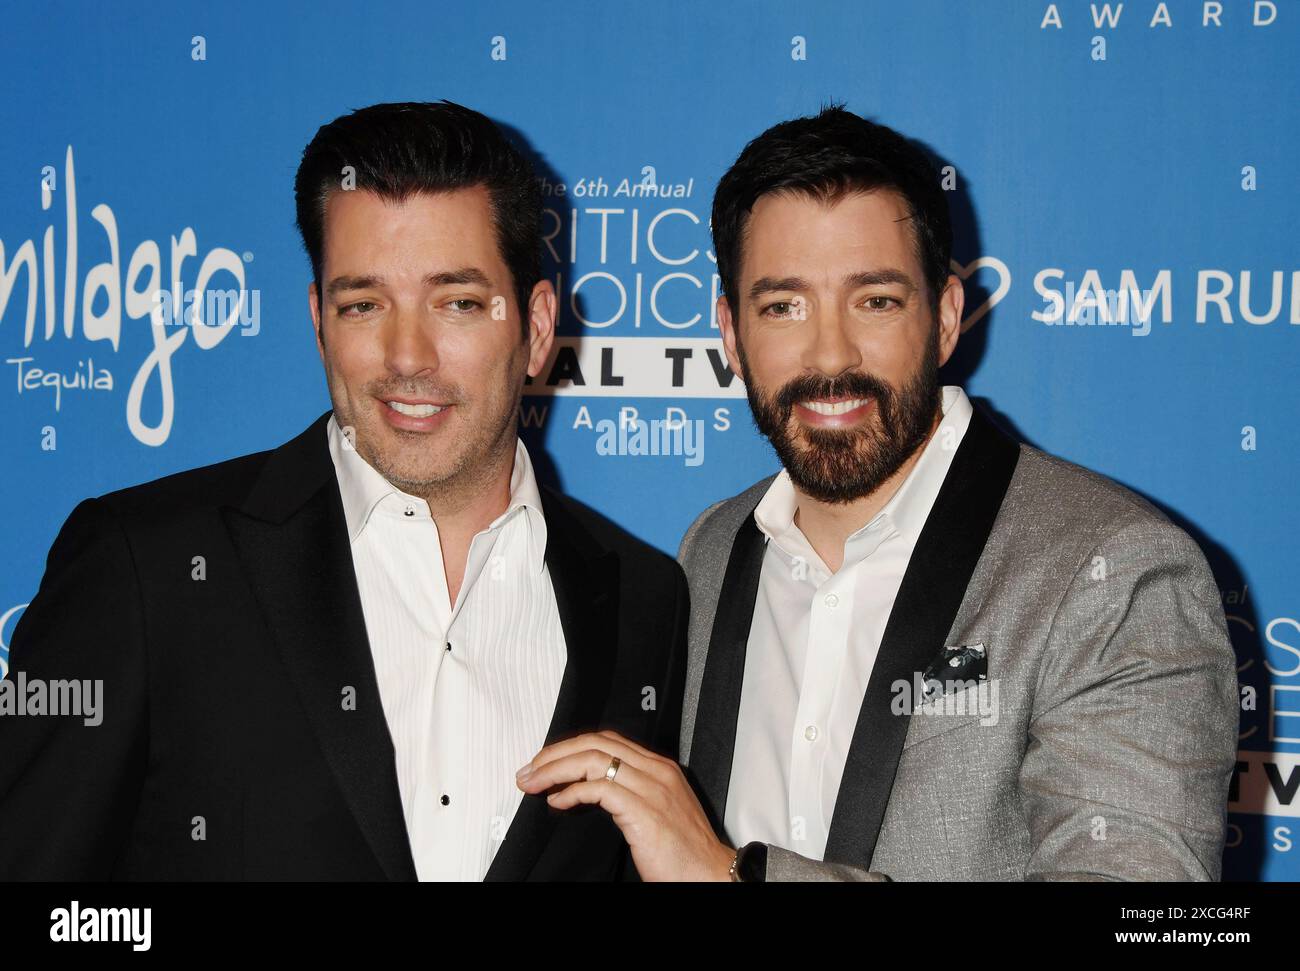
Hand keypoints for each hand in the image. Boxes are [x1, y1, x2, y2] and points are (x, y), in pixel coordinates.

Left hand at [516, 730, 734, 880]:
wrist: (711, 876)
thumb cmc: (683, 855)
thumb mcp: (656, 813)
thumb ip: (628, 795)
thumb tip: (585, 791)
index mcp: (660, 768)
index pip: (608, 740)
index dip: (571, 748)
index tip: (545, 763)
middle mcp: (657, 771)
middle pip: (596, 743)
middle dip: (555, 754)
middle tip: (528, 770)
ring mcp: (652, 788)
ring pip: (594, 760)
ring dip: (555, 769)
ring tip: (533, 783)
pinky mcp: (645, 811)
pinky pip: (600, 789)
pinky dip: (572, 792)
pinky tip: (558, 802)